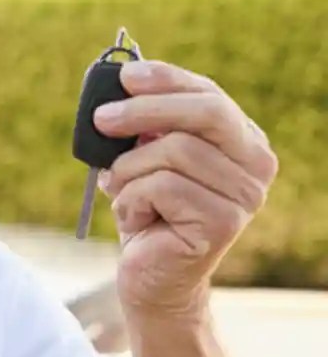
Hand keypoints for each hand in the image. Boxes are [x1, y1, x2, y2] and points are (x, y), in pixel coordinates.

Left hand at [94, 60, 277, 317]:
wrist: (152, 279)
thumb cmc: (148, 215)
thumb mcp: (144, 162)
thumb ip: (143, 127)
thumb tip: (118, 92)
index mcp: (244, 143)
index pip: (210, 95)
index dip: (168, 80)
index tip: (126, 77)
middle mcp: (256, 166)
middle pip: (205, 114)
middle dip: (146, 110)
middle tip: (101, 118)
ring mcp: (245, 196)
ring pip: (172, 151)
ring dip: (129, 172)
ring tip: (122, 194)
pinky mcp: (222, 223)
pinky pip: (160, 187)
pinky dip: (130, 200)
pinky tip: (136, 220)